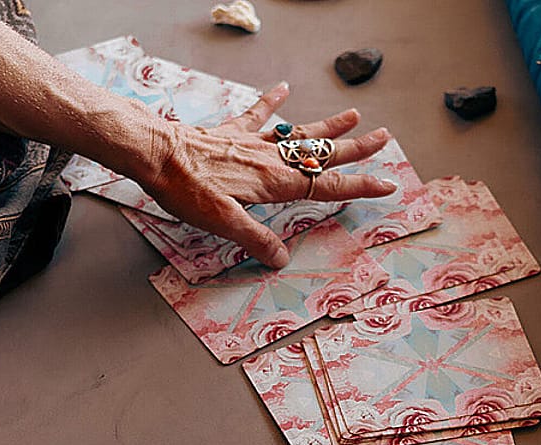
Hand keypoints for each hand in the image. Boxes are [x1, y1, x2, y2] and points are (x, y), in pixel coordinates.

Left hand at [140, 83, 396, 267]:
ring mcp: (251, 142)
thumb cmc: (186, 188)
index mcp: (274, 182)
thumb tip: (281, 259)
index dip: (359, 187)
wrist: (154, 153)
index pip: (326, 186)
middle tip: (385, 138)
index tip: (386, 184)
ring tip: (354, 114)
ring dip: (328, 125)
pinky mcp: (230, 132)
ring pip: (299, 132)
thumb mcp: (223, 223)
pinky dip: (271, 102)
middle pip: (322, 153)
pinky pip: (257, 115)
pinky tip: (284, 88)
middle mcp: (269, 158)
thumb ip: (256, 240)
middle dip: (356, 148)